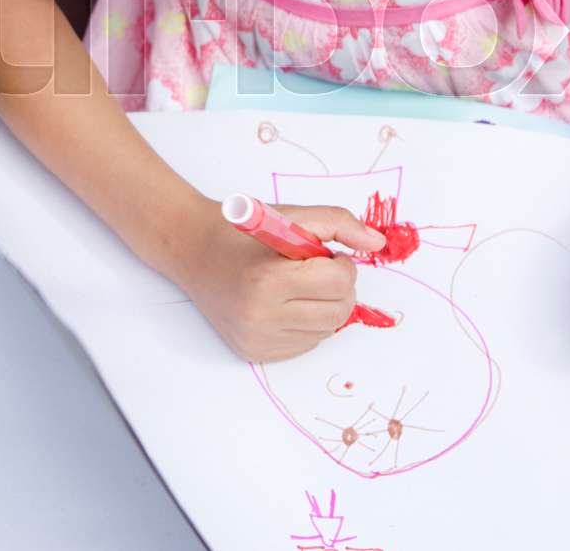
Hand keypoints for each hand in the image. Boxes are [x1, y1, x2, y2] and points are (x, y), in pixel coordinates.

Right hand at [172, 200, 385, 362]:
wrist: (192, 251)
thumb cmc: (241, 233)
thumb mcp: (288, 216)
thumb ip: (337, 223)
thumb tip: (377, 244)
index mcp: (267, 279)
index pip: (338, 282)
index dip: (341, 264)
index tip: (327, 254)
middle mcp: (259, 316)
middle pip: (339, 312)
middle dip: (339, 287)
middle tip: (317, 270)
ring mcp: (256, 339)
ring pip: (327, 330)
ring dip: (324, 305)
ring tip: (298, 285)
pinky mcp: (255, 353)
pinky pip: (307, 343)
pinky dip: (307, 323)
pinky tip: (285, 303)